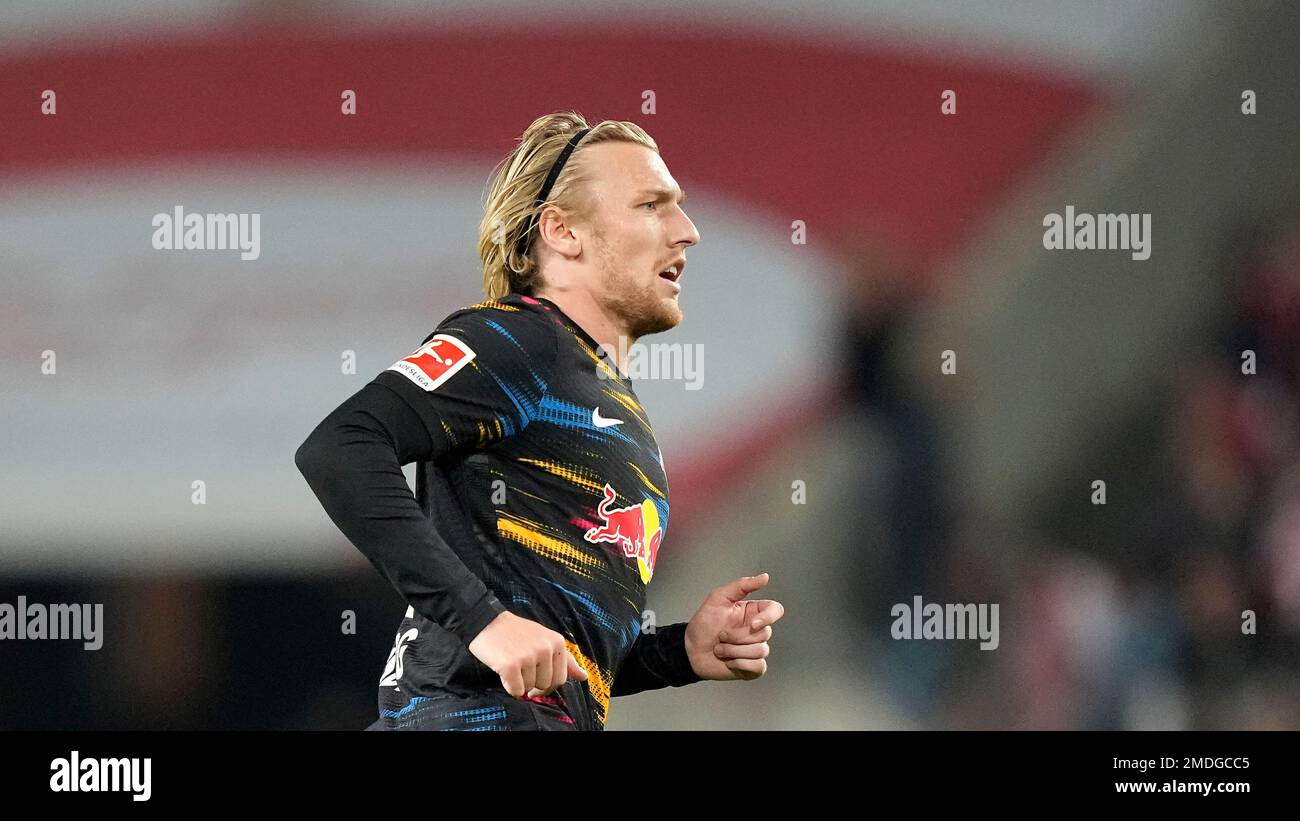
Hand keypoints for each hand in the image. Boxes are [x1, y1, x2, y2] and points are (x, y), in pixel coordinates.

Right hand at [467, 611, 588, 698]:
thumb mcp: (545, 639)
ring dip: (519, 682)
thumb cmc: (516, 633)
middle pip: (546, 686)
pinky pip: (516, 691)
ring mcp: (529, 656)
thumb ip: (566, 659)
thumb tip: (584, 677)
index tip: (536, 675)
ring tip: (512, 663)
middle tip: (521, 668)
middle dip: (533, 684)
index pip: (561, 679)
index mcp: (557, 642)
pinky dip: (509, 686)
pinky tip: (504, 670)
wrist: (486, 622)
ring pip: (530, 689)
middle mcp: (546, 648)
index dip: (547, 682)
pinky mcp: (511, 665)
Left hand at [683, 573, 784, 680]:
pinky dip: (740, 664)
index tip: (752, 623)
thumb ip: (742, 585)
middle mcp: (757, 631)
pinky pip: (758, 666)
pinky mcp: (753, 667)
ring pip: (760, 651)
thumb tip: (765, 577)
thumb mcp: (719, 598)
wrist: (690, 650)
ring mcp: (756, 650)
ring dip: (734, 651)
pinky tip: (728, 662)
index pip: (775, 610)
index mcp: (753, 613)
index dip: (768, 618)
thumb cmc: (703, 623)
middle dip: (738, 637)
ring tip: (720, 649)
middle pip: (765, 633)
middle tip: (721, 636)